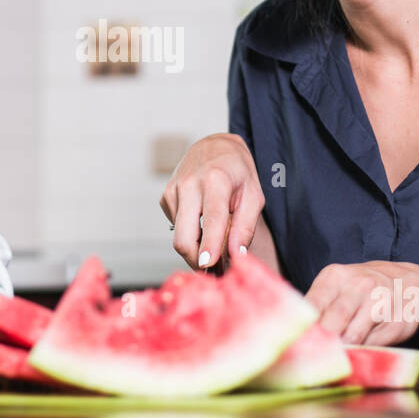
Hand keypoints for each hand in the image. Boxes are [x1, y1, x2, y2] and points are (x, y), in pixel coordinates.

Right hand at [159, 133, 263, 270]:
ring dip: (195, 249)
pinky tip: (201, 222)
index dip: (209, 245)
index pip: (211, 219)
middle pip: (184, 236)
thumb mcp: (253, 196)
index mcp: (216, 181)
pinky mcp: (165, 196)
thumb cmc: (238, 173)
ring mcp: (173, 190)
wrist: (215, 146)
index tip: (207, 265)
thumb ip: (245, 227)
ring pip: (178, 236)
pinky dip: (189, 233)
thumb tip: (236, 255)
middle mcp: (190, 184)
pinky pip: (176, 227)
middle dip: (196, 260)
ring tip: (212, 246)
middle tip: (214, 271)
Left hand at [306, 261, 418, 346]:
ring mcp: (381, 302)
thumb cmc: (361, 289)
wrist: (408, 282)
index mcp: (336, 276)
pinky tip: (362, 348)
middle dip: (323, 344)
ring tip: (337, 357)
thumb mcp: (337, 286)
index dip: (304, 330)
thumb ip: (318, 306)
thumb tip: (296, 335)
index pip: (312, 306)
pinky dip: (364, 351)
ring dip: (343, 350)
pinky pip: (373, 345)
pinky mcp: (398, 322)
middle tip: (316, 358)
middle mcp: (360, 285)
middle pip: (333, 323)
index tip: (297, 347)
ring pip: (353, 337)